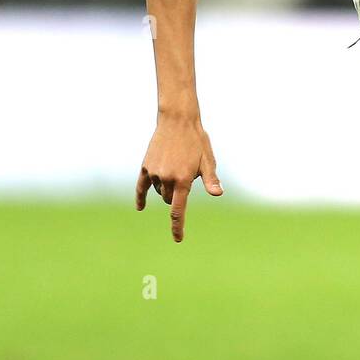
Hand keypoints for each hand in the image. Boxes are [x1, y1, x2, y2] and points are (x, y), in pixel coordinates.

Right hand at [135, 113, 222, 242]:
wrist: (177, 120)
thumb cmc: (197, 141)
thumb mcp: (208, 160)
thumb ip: (210, 179)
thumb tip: (218, 194)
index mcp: (183, 180)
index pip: (178, 211)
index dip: (178, 227)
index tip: (177, 239)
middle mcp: (166, 179)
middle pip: (169, 200)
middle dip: (176, 195)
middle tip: (186, 173)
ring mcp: (154, 173)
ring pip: (159, 191)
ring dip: (167, 188)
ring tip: (176, 165)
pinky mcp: (145, 166)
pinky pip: (141, 186)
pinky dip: (141, 197)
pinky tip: (141, 207)